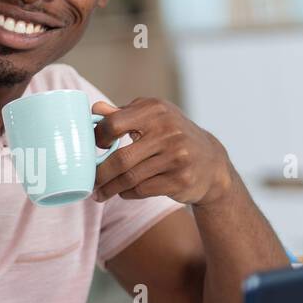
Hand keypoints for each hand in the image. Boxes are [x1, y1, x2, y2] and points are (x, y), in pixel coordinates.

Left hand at [92, 98, 233, 206]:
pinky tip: (124, 192)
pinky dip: (128, 193)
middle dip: (100, 173)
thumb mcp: (153, 118)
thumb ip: (122, 114)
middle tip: (90, 181)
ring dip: (110, 188)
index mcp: (156, 110)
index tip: (94, 147)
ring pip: (130, 178)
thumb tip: (95, 108)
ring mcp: (177, 157)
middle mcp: (168, 131)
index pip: (114, 123)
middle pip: (121, 158)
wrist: (211, 162)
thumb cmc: (173, 136)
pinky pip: (142, 190)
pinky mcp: (180, 180)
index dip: (98, 137)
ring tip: (99, 192)